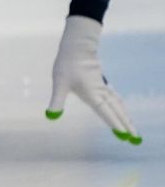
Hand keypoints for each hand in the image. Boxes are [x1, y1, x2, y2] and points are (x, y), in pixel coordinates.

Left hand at [46, 15, 139, 143]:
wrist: (77, 47)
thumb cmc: (67, 65)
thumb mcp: (59, 84)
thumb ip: (56, 101)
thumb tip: (50, 115)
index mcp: (93, 94)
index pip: (107, 113)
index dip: (115, 124)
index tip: (125, 136)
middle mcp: (101, 92)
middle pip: (118, 111)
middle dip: (127, 125)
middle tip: (136, 139)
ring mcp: (103, 87)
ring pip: (118, 104)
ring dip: (125, 116)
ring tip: (131, 126)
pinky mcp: (101, 82)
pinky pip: (115, 97)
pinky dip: (120, 105)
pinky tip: (119, 106)